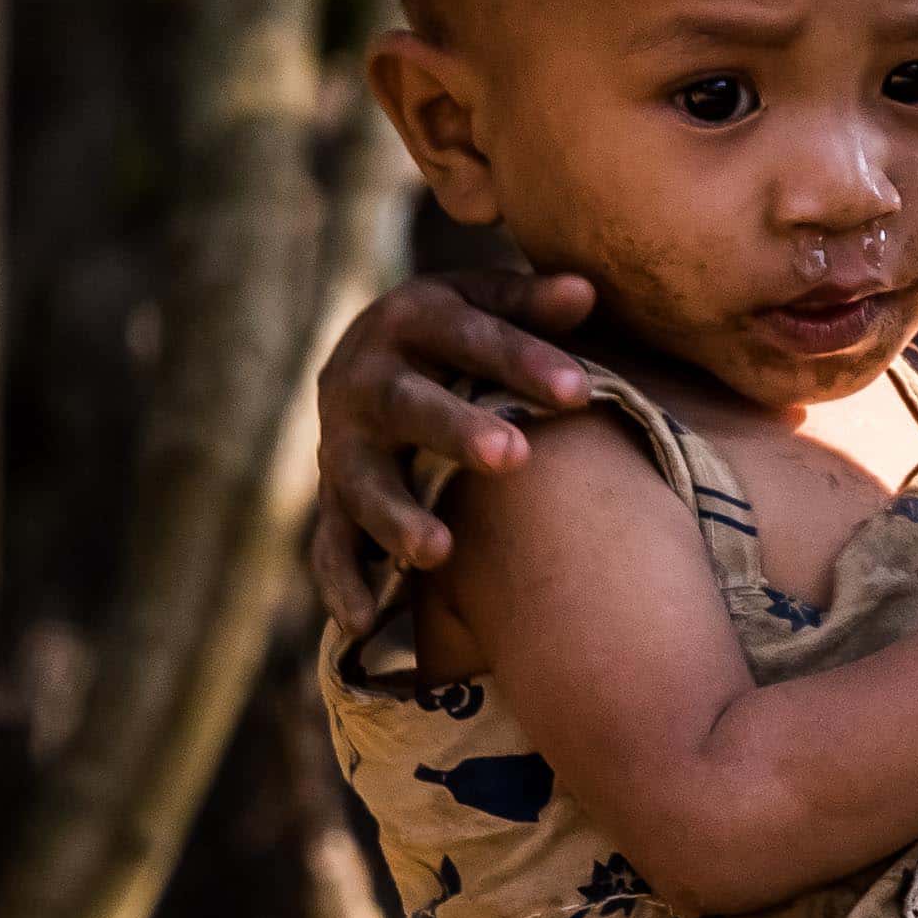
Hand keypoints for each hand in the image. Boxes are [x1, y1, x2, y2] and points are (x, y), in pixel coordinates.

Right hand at [310, 262, 600, 627]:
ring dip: (396, 516)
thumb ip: (533, 304)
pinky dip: (344, 583)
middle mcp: (364, 380)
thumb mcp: (488, 303)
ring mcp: (341, 443)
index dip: (523, 362)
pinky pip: (330, 544)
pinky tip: (365, 624)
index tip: (581, 392)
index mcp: (410, 319)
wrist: (375, 355)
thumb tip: (587, 293)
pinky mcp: (331, 498)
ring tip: (439, 551)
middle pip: (407, 405)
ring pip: (361, 481)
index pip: (470, 336)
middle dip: (455, 431)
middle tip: (512, 455)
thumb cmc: (461, 332)